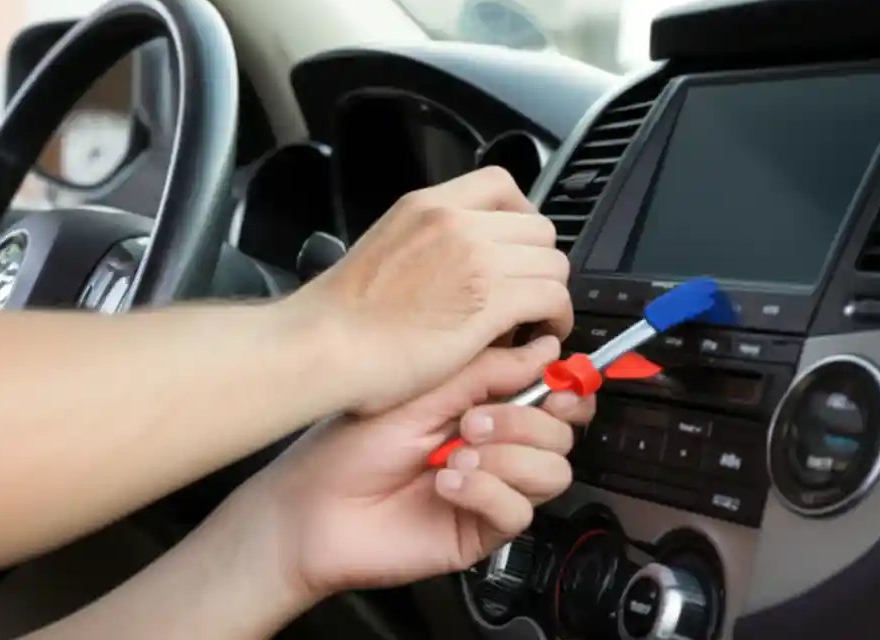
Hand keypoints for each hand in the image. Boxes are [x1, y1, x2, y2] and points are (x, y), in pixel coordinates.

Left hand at [239, 336, 595, 598]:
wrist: (314, 509)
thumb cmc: (350, 448)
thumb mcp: (419, 391)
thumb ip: (486, 371)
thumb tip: (546, 350)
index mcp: (482, 404)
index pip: (550, 394)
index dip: (564, 386)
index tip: (557, 381)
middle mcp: (494, 446)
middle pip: (562, 433)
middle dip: (526, 421)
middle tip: (473, 421)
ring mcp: (492, 488)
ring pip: (552, 472)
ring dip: (508, 457)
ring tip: (456, 454)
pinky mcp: (482, 529)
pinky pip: (519, 511)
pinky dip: (487, 491)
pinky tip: (447, 484)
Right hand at [289, 167, 572, 413]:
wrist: (322, 345)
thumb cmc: (339, 317)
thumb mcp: (384, 249)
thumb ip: (428, 244)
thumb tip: (462, 265)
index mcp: (426, 206)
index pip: (501, 184)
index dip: (522, 218)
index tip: (518, 248)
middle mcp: (456, 223)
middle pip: (538, 228)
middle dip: (539, 263)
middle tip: (528, 292)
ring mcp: (476, 259)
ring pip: (552, 263)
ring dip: (550, 293)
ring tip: (536, 319)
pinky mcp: (491, 300)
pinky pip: (552, 298)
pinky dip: (556, 318)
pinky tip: (541, 334)